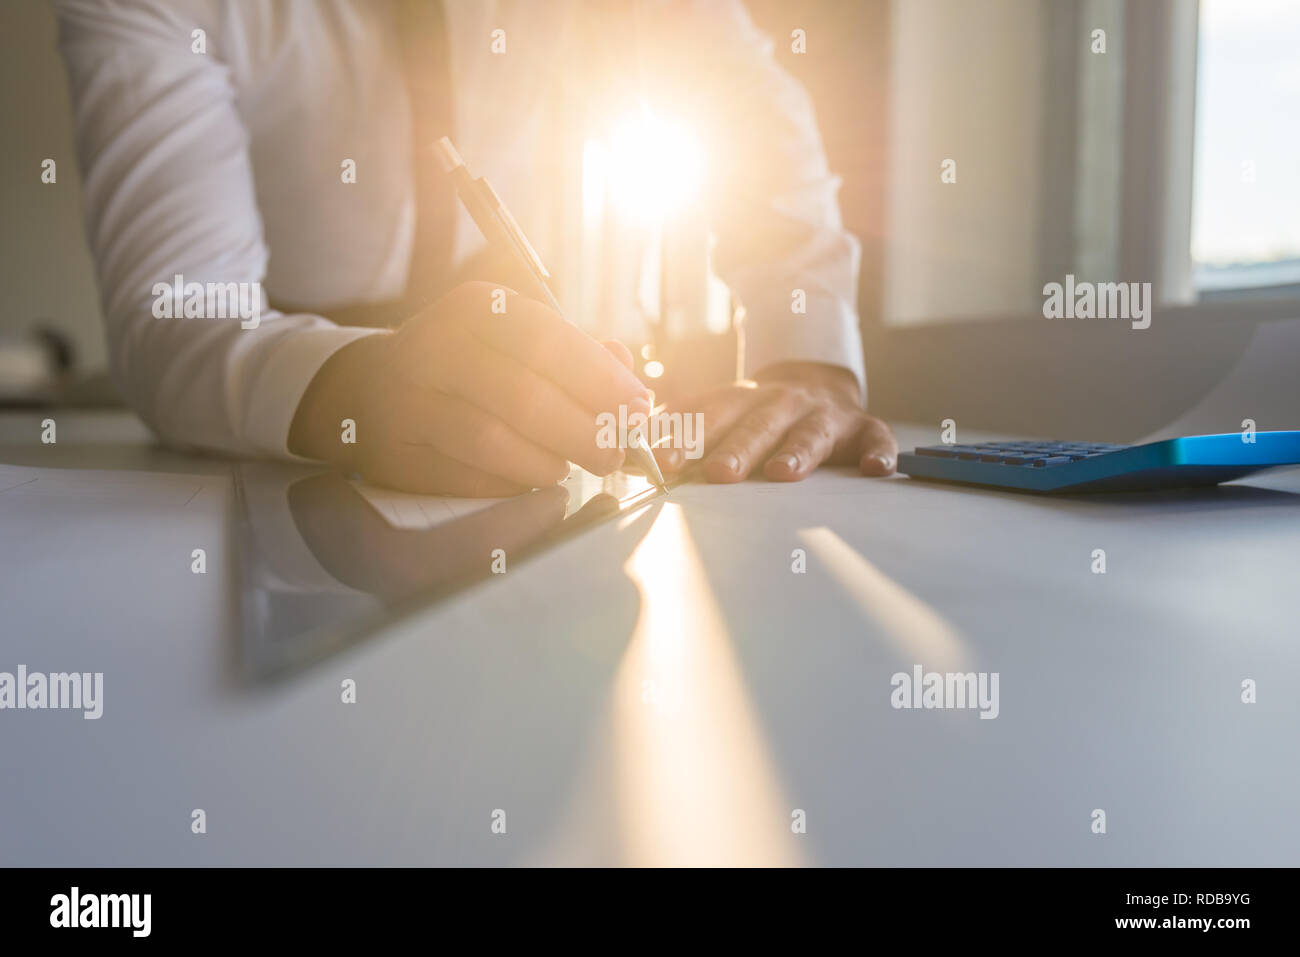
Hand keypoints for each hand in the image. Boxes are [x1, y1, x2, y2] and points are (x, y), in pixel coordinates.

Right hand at [289, 282, 651, 495]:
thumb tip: (628, 375)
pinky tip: (528, 478)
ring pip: (491, 440)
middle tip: (614, 451)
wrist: (371, 391)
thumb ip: (578, 356)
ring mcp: (408, 403)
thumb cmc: (470, 366)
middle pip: (523, 395)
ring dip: (547, 460)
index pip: (547, 340)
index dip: (600, 378)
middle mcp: (434, 347)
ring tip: (571, 466)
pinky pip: (466, 478)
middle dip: (583, 429)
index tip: (638, 408)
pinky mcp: (396, 455)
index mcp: (475, 309)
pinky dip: (510, 484)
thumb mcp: (519, 342)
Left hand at [654, 361, 897, 481]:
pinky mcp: (862, 428)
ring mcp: (824, 413)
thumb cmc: (754, 414)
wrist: (815, 386)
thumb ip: (677, 424)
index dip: (687, 435)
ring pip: (811, 431)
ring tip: (784, 474)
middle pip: (757, 424)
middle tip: (719, 474)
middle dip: (738, 448)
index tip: (663, 461)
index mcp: (740, 399)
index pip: (710, 414)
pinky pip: (875, 437)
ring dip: (798, 451)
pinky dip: (877, 452)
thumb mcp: (718, 410)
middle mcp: (781, 401)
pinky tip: (874, 470)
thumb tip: (621, 442)